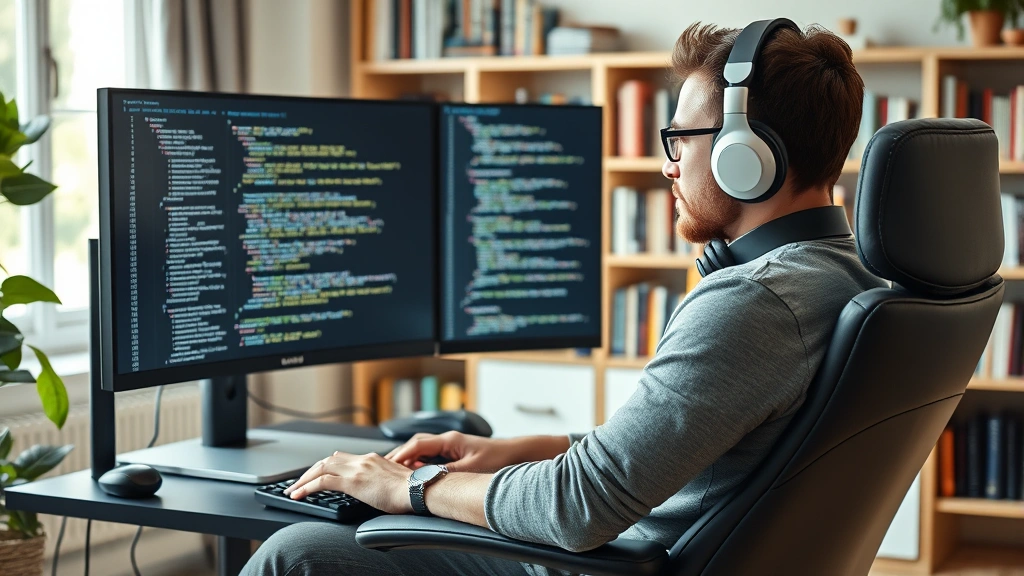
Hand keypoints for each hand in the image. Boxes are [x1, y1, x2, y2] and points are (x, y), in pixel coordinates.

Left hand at [284, 451, 413, 513]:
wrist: (418, 490)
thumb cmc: (412, 490)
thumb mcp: (394, 480)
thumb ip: (382, 479)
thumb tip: (378, 488)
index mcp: (373, 458)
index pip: (342, 457)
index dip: (327, 465)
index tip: (318, 473)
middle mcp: (363, 460)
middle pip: (328, 459)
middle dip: (311, 470)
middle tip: (300, 481)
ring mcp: (357, 469)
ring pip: (321, 467)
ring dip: (305, 478)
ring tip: (294, 489)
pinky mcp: (353, 481)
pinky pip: (323, 482)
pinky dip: (307, 487)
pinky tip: (299, 494)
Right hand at [385, 431, 508, 471]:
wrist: (513, 453)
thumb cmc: (496, 459)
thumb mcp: (471, 468)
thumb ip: (448, 471)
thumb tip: (427, 477)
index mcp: (450, 439)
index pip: (418, 444)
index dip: (402, 455)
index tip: (388, 464)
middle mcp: (448, 439)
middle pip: (416, 444)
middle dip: (400, 455)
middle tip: (384, 467)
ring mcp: (450, 445)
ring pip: (422, 449)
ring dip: (408, 459)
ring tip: (394, 471)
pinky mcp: (454, 452)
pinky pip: (430, 455)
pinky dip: (419, 462)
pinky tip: (413, 472)